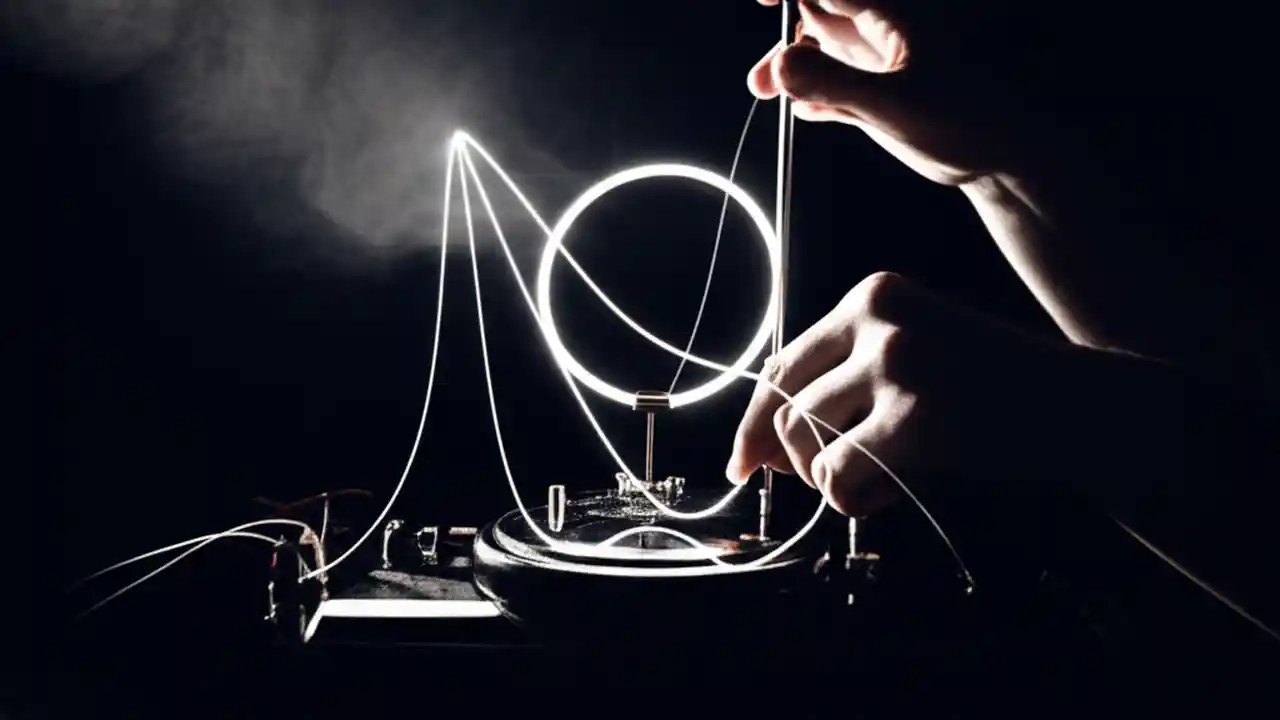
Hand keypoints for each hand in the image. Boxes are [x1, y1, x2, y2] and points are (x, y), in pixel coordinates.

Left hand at [724, 271, 1091, 516]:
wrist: (1087, 409)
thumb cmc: (999, 394)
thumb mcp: (917, 360)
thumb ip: (845, 387)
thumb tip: (764, 447)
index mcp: (875, 294)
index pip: (785, 361)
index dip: (755, 418)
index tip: (744, 459)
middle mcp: (878, 319)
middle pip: (784, 402)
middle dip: (781, 456)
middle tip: (796, 484)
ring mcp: (896, 365)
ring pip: (805, 441)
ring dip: (826, 480)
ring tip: (872, 484)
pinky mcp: (914, 420)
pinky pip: (837, 477)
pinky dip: (852, 501)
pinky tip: (886, 498)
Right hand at [747, 0, 1095, 185]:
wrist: (1008, 156)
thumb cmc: (972, 119)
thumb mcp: (898, 104)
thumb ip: (837, 86)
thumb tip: (780, 66)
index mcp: (890, 14)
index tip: (766, 4)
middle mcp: (880, 32)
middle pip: (815, 18)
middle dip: (783, 43)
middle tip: (760, 81)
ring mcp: (879, 64)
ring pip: (821, 54)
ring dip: (790, 72)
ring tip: (766, 96)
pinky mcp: (880, 97)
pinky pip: (836, 86)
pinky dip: (817, 96)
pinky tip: (807, 113)